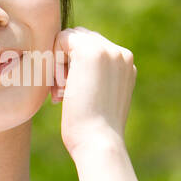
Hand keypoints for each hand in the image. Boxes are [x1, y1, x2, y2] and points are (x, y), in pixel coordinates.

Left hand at [49, 26, 136, 159]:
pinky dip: (54, 61)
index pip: (93, 47)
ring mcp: (109, 50)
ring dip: (60, 63)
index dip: (73, 66)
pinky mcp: (90, 51)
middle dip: (66, 62)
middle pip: (81, 39)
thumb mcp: (100, 99)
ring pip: (71, 39)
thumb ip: (95, 78)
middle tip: (61, 93)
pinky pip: (62, 39)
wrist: (98, 141)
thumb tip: (74, 68)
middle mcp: (121, 54)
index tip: (68, 93)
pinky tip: (60, 86)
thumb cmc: (93, 130)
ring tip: (61, 93)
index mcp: (126, 65)